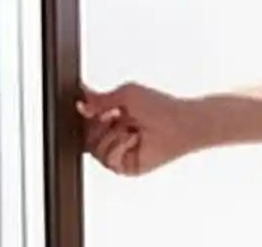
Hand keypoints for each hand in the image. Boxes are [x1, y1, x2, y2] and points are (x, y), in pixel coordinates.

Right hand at [77, 82, 206, 176]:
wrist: (179, 124)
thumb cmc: (160, 107)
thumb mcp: (126, 94)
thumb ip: (99, 99)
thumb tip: (81, 105)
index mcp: (113, 117)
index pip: (87, 120)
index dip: (84, 114)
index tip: (84, 107)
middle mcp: (115, 135)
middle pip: (86, 136)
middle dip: (96, 125)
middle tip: (111, 117)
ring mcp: (120, 152)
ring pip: (94, 149)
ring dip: (112, 135)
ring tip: (130, 129)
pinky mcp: (126, 167)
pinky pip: (108, 161)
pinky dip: (119, 147)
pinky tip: (133, 139)